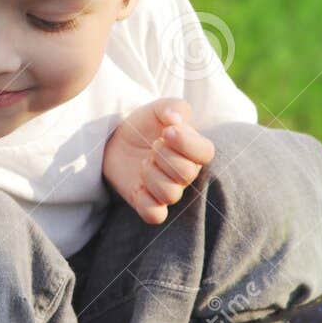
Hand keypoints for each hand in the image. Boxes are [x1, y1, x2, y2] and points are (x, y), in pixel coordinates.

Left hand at [102, 97, 214, 223]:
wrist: (115, 139)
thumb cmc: (144, 124)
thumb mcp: (157, 108)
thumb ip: (172, 107)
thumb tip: (176, 120)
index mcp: (193, 149)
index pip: (205, 153)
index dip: (187, 144)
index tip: (167, 132)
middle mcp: (185, 173)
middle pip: (186, 174)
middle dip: (164, 158)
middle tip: (153, 146)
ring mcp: (168, 189)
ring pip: (170, 195)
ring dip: (152, 176)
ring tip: (143, 163)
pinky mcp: (149, 203)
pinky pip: (155, 215)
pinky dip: (145, 202)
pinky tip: (137, 186)